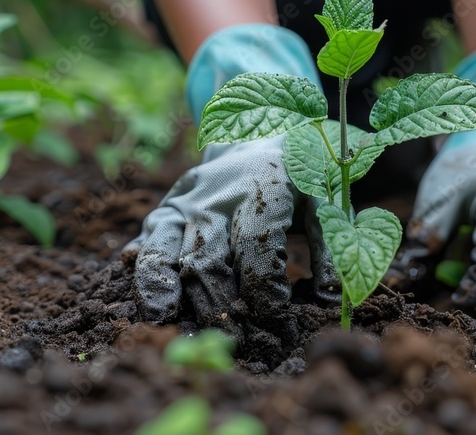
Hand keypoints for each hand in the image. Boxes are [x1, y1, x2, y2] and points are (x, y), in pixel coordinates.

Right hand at [123, 137, 339, 337]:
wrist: (258, 134)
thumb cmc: (299, 177)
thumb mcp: (326, 202)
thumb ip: (330, 249)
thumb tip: (332, 299)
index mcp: (262, 189)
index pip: (257, 242)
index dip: (264, 282)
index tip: (275, 312)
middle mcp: (216, 196)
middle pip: (209, 257)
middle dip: (219, 303)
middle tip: (234, 340)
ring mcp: (185, 203)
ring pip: (168, 250)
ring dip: (168, 289)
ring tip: (167, 320)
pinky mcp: (165, 210)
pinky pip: (148, 242)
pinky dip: (144, 272)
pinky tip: (148, 301)